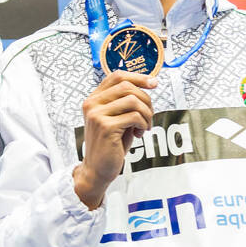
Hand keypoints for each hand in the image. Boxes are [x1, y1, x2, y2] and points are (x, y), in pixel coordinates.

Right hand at [73, 70, 154, 209]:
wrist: (97, 170)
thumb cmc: (110, 145)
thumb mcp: (117, 118)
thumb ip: (125, 102)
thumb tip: (149, 82)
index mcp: (93, 99)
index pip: (116, 76)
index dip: (137, 77)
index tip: (153, 83)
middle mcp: (92, 104)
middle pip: (127, 86)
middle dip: (146, 100)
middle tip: (149, 116)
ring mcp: (97, 115)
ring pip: (133, 100)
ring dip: (146, 113)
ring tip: (144, 126)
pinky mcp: (106, 127)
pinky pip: (135, 116)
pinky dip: (143, 124)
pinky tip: (140, 134)